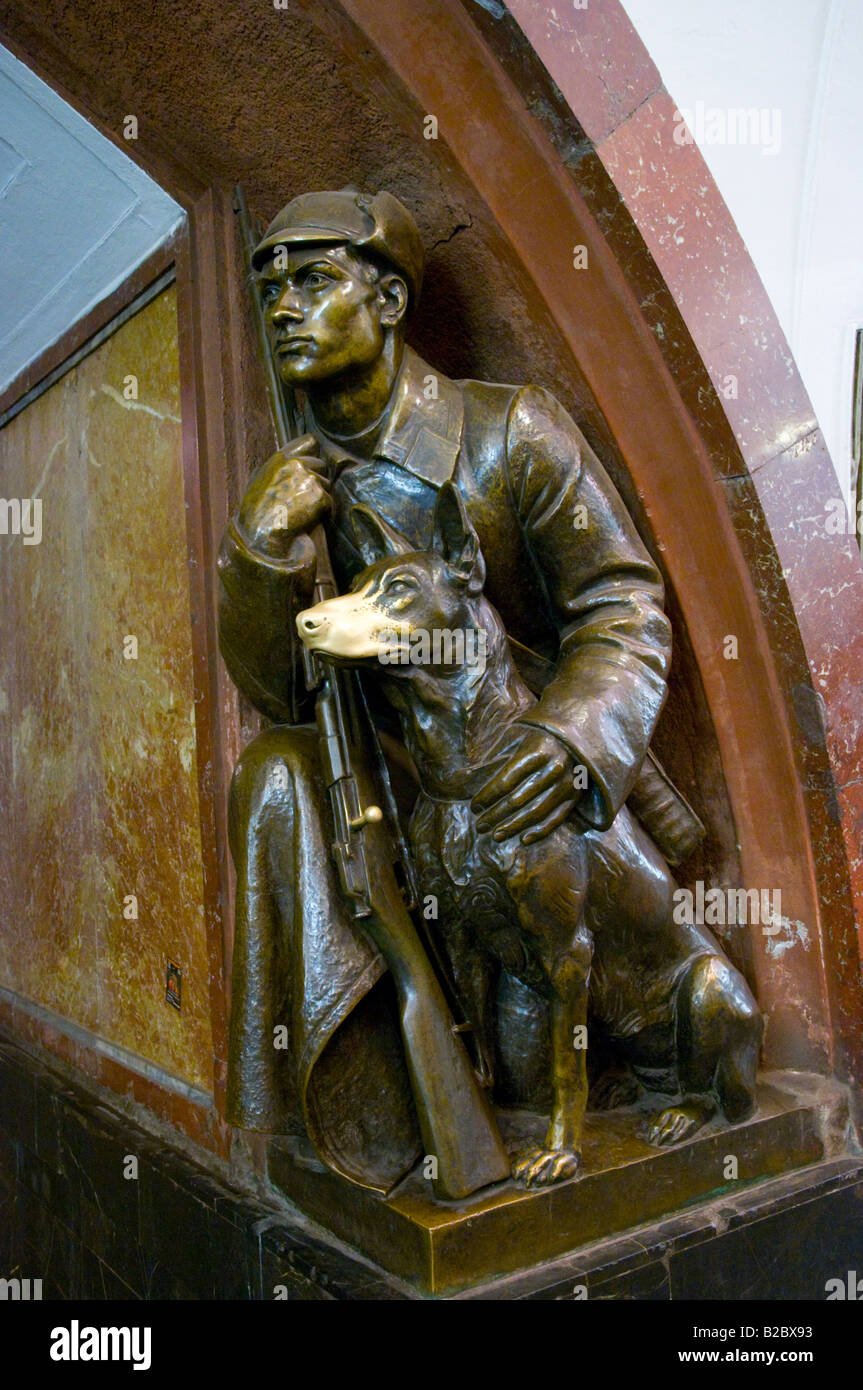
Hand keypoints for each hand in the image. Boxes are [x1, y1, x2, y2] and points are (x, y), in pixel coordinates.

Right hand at [237, 434, 330, 557]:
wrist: (263, 535)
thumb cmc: (258, 512)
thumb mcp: (258, 481)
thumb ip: (276, 468)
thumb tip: (290, 461)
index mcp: (281, 458)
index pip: (308, 442)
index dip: (313, 453)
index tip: (312, 464)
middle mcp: (297, 464)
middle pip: (321, 465)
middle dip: (316, 480)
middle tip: (302, 498)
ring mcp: (310, 479)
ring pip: (326, 484)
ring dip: (319, 497)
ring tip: (300, 509)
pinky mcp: (320, 496)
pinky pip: (329, 502)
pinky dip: (322, 512)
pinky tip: (306, 518)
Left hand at [471, 729, 579, 844]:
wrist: (578, 734)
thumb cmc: (538, 735)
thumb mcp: (515, 737)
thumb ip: (493, 757)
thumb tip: (461, 779)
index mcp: (536, 750)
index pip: (505, 780)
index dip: (487, 796)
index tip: (474, 807)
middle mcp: (554, 767)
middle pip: (518, 799)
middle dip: (495, 815)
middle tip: (480, 826)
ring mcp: (568, 783)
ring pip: (536, 812)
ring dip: (513, 827)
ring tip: (495, 836)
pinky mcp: (576, 795)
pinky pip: (556, 818)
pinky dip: (540, 831)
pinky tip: (523, 839)